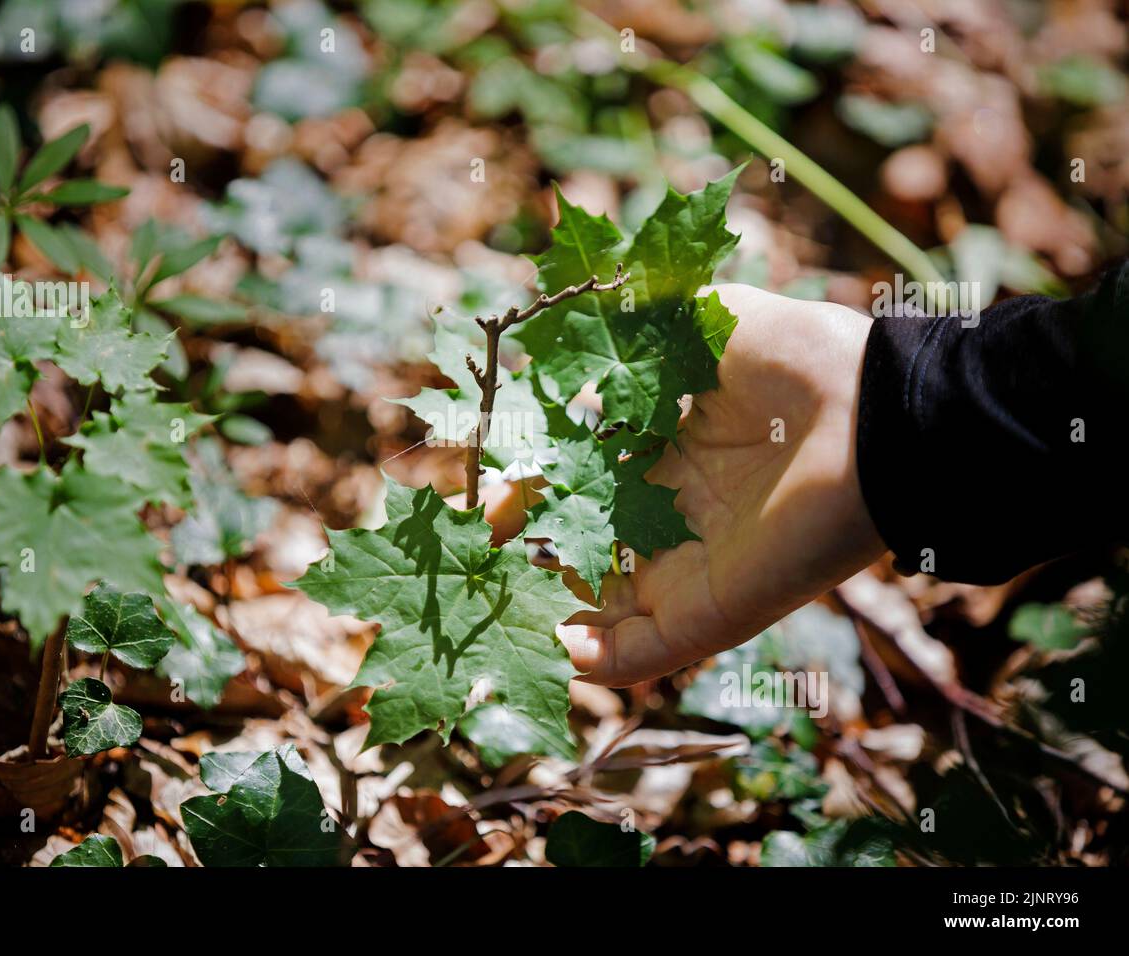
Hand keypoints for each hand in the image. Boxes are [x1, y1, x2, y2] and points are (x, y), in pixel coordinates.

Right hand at [482, 284, 886, 685]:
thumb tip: (566, 336)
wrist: (870, 413)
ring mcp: (689, 567)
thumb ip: (631, 327)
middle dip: (529, 553)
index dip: (533, 486)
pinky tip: (555, 649)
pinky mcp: (711, 611)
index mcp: (667, 448)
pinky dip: (599, 664)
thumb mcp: (700, 319)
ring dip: (548, 614)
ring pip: (604, 610)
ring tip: (493, 605)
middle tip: (477, 552)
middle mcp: (672, 513)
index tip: (487, 489)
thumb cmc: (792, 358)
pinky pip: (644, 654)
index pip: (583, 480)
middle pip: (584, 548)